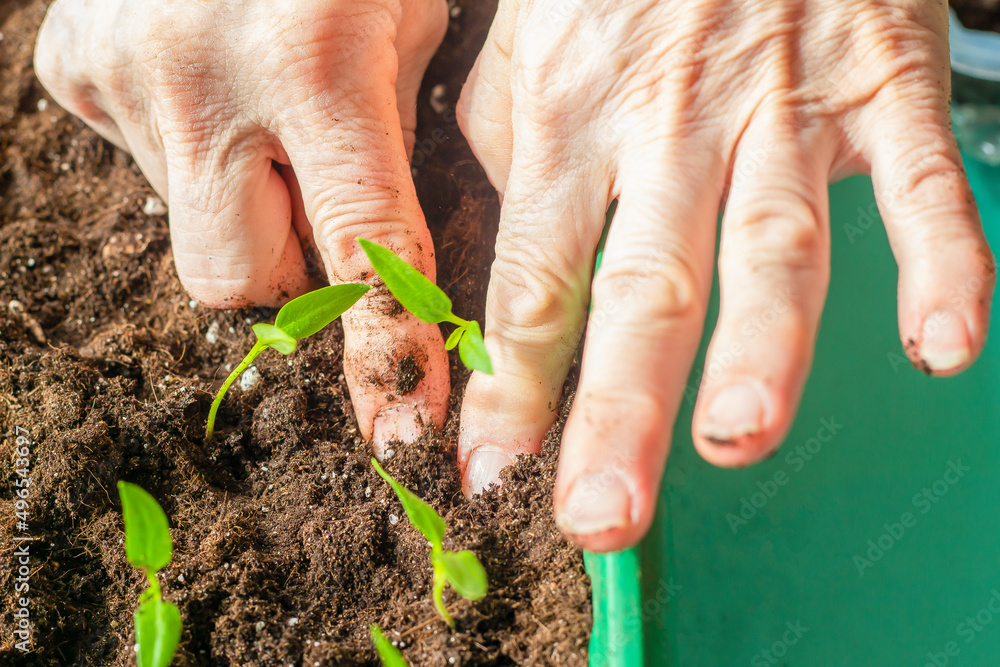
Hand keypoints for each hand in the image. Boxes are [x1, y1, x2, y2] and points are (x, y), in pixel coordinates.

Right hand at [35, 0, 450, 451]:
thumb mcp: (415, 19)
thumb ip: (402, 137)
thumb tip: (393, 264)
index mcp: (322, 63)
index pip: (363, 253)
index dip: (382, 352)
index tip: (400, 427)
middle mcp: (206, 77)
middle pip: (241, 282)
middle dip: (290, 276)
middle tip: (318, 210)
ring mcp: (124, 73)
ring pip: (194, 231)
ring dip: (242, 205)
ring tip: (266, 115)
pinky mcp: (72, 67)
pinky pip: (146, 168)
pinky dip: (193, 152)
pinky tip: (214, 81)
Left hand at [457, 0, 994, 550]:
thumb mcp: (532, 49)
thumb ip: (516, 160)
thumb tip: (514, 279)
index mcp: (571, 118)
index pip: (534, 279)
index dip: (512, 388)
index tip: (495, 479)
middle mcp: (668, 125)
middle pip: (643, 284)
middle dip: (620, 408)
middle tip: (600, 514)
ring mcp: (781, 106)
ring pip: (771, 242)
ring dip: (761, 351)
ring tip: (736, 442)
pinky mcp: (880, 83)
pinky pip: (919, 183)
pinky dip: (939, 264)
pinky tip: (939, 349)